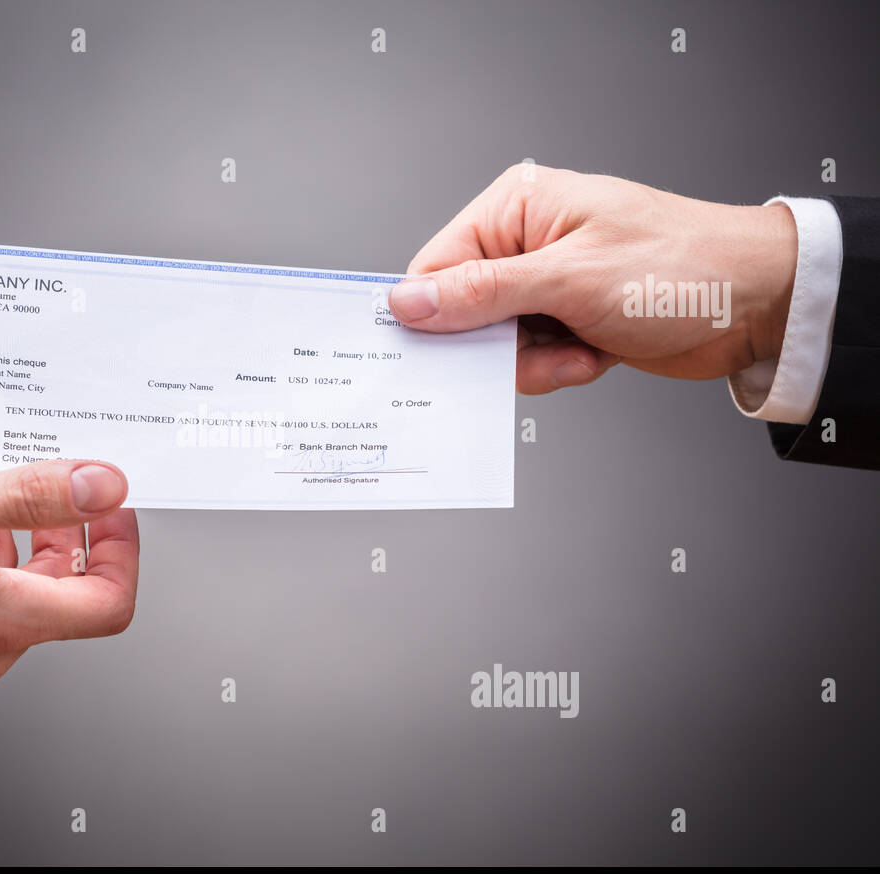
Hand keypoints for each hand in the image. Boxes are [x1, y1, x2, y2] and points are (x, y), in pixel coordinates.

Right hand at [388, 165, 798, 393]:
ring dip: (534, 362)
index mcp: (516, 209)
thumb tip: (409, 302)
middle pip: (462, 313)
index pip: (436, 267)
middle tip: (537, 349)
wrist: (759, 303)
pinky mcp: (565, 319)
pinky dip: (557, 368)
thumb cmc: (681, 267)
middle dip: (498, 345)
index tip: (445, 349)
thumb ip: (483, 292)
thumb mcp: (571, 279)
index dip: (434, 314)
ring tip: (580, 351)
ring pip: (495, 345)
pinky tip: (594, 355)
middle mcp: (525, 243)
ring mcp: (546, 284)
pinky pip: (529, 359)